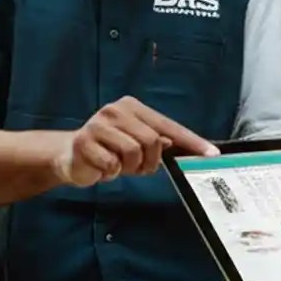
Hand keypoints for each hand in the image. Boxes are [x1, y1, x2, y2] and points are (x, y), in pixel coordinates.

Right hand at [54, 96, 218, 186]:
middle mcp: (116, 111)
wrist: (70, 155)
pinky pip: (112, 165)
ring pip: (134, 153)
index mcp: (132, 107)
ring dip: (129, 168)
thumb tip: (173, 145)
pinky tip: (102, 167)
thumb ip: (156, 141)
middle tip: (137, 167)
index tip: (210, 154)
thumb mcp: (136, 143)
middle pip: (152, 140)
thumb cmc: (109, 150)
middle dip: (149, 161)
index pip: (168, 125)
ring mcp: (98, 125)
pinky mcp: (85, 142)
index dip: (190, 141)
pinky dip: (111, 173)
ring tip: (118, 165)